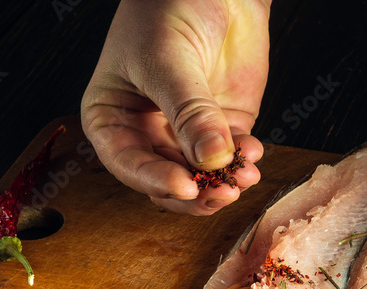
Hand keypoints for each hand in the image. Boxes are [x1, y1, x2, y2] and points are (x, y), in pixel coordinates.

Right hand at [81, 0, 270, 214]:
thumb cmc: (169, 7)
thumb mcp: (169, 59)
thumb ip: (190, 112)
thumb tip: (211, 160)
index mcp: (112, 117)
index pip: (128, 163)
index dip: (155, 181)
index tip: (186, 187)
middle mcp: (146, 132)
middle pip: (167, 181)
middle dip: (197, 191)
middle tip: (224, 192)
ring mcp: (186, 133)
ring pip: (201, 178)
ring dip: (225, 183)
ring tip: (246, 174)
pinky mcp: (222, 128)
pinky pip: (231, 159)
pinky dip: (244, 163)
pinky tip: (254, 153)